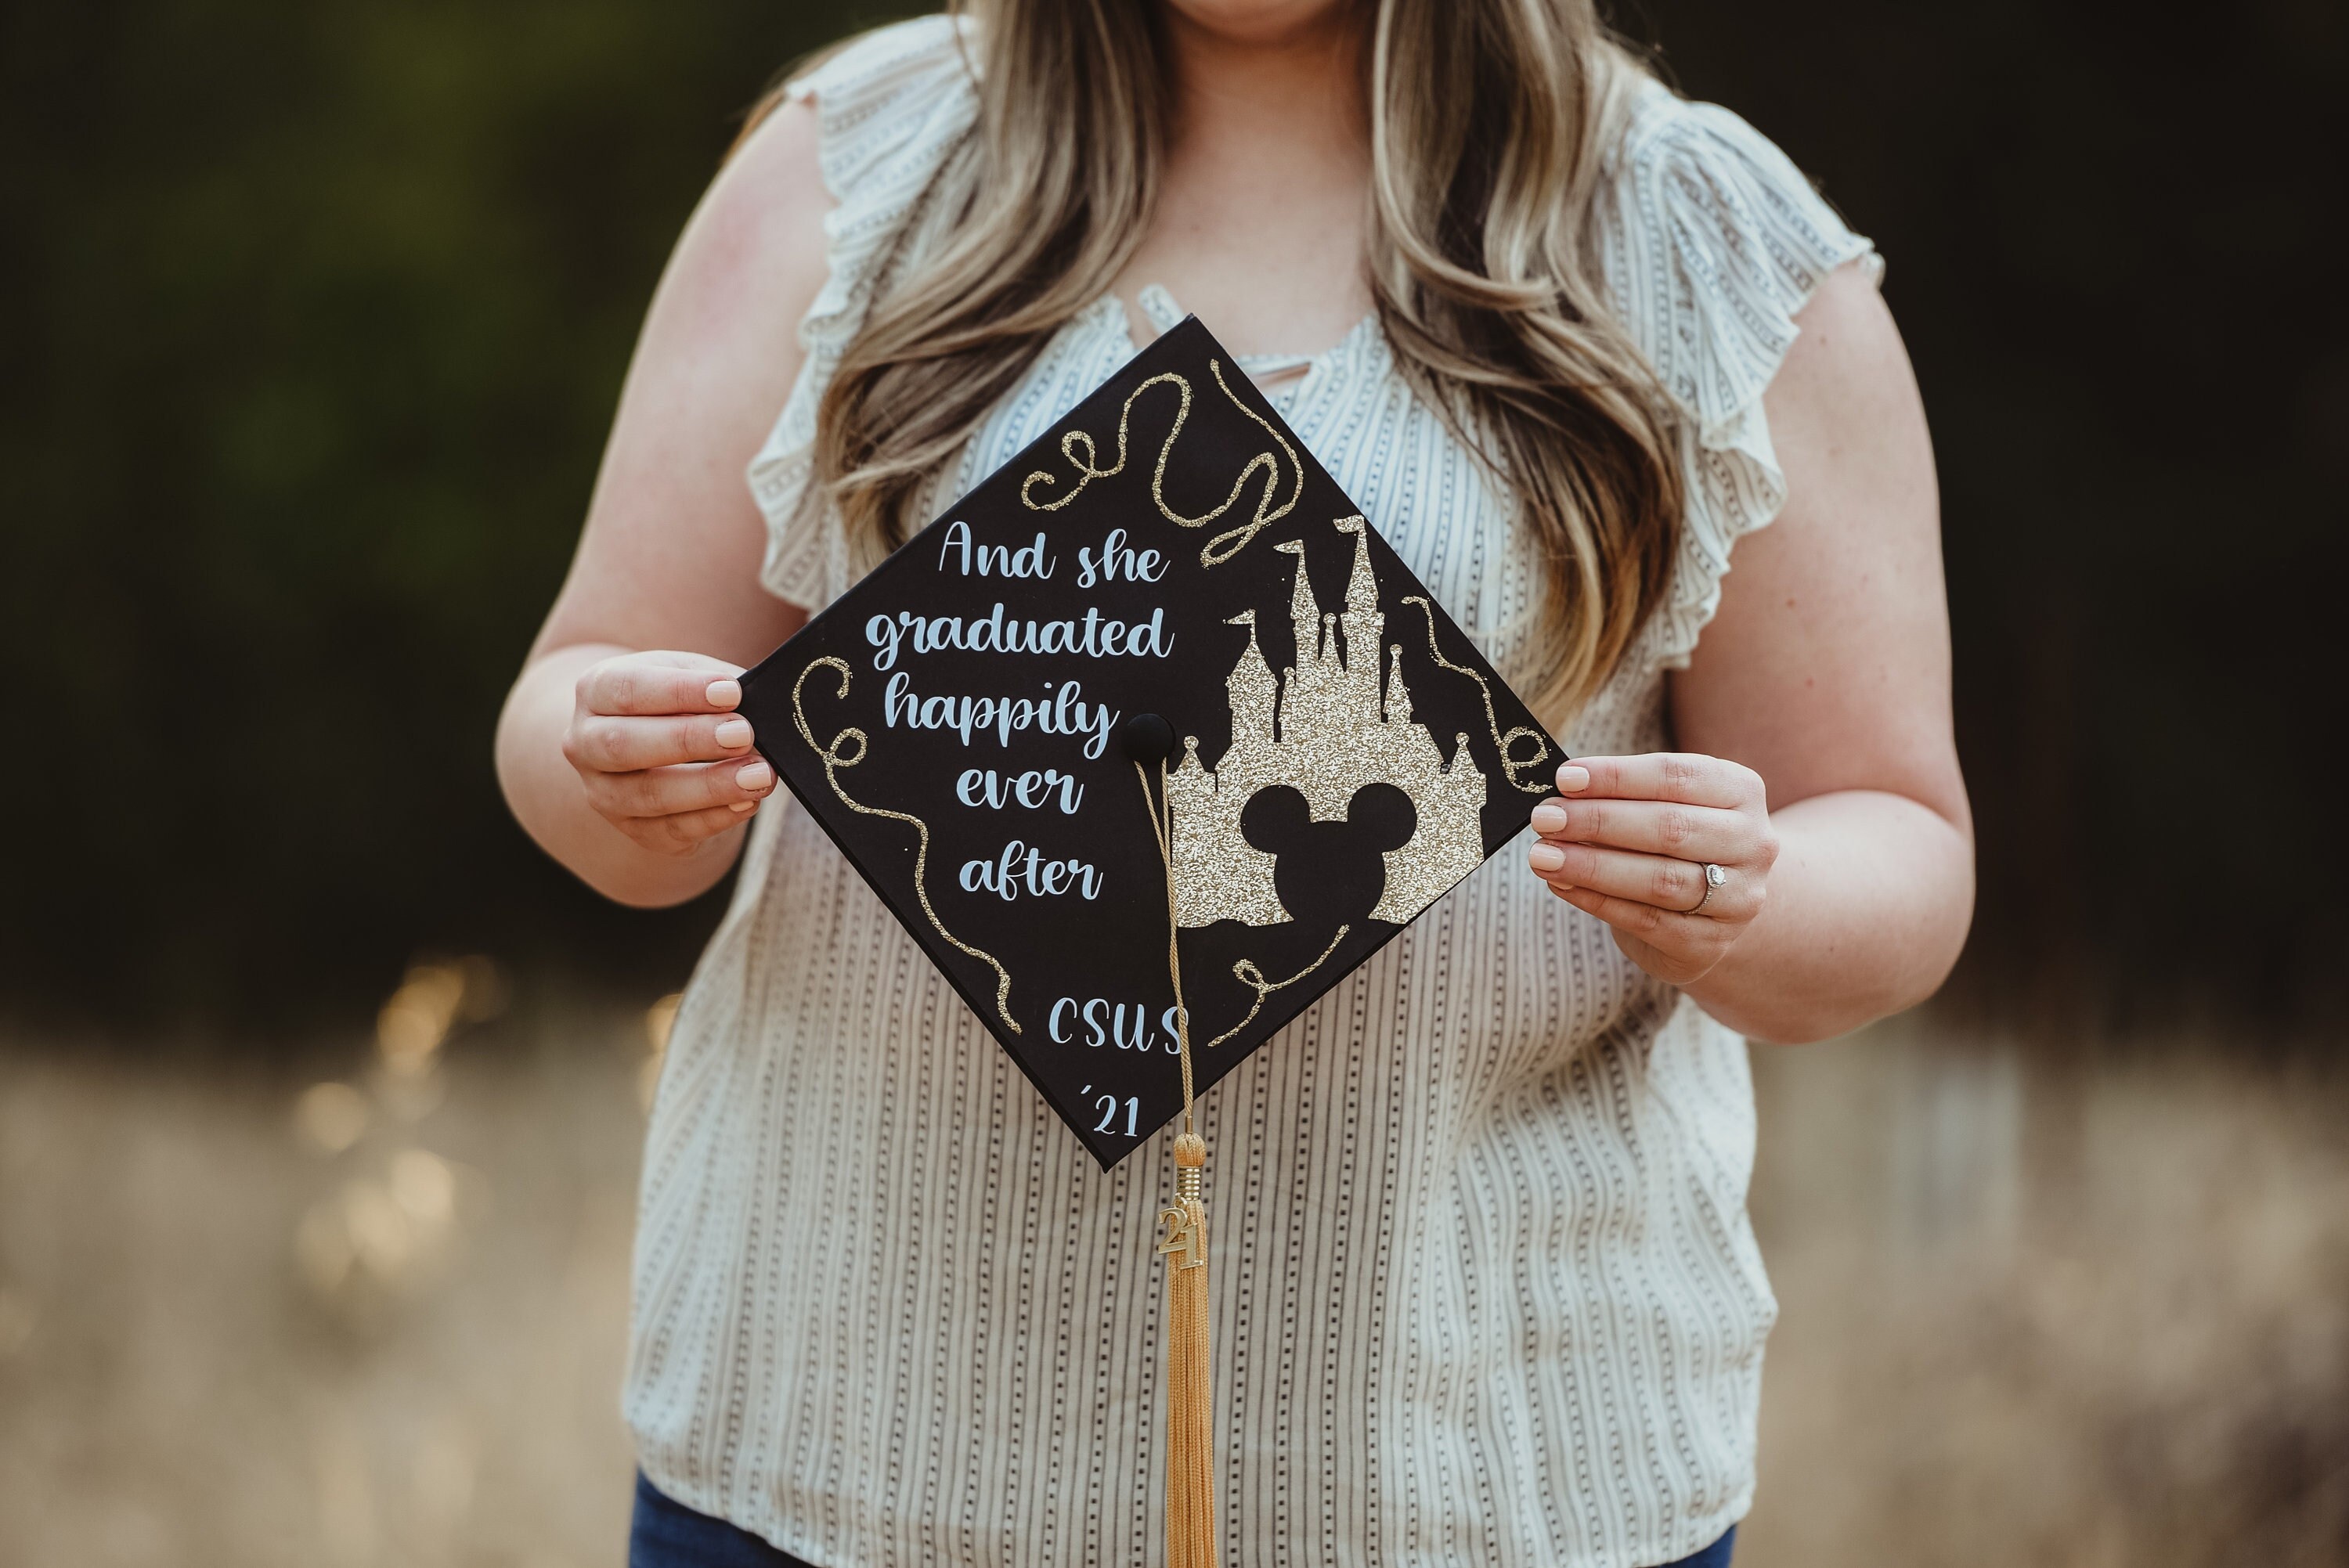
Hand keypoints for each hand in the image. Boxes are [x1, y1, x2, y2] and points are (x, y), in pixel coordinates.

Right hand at [561, 650, 777, 854]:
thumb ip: (715, 683)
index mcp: (595, 691)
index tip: (731, 692)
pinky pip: (671, 830)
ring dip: (709, 787)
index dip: (679, 692)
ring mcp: (604, 792)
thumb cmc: (673, 700)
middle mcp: (586, 744)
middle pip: (625, 745)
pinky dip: (714, 818)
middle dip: (688, 740)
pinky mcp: (632, 829)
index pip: (628, 690)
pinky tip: (747, 803)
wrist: (647, 741)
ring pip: (648, 795)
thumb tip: (758, 701)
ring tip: (758, 776)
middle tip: (743, 735)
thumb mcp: (688, 674)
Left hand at [1525, 754, 1778, 986]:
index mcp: (1742, 791)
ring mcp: (1738, 898)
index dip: (1617, 777)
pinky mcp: (1710, 942)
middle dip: (1598, 821)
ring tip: (1543, 855)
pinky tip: (1562, 884)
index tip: (1565, 778)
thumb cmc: (1679, 842)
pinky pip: (1646, 920)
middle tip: (1545, 817)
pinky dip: (1597, 901)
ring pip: (1659, 880)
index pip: (1677, 776)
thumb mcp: (1667, 805)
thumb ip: (1625, 795)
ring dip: (1592, 866)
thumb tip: (1562, 792)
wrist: (1719, 908)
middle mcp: (1752, 843)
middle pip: (1669, 828)